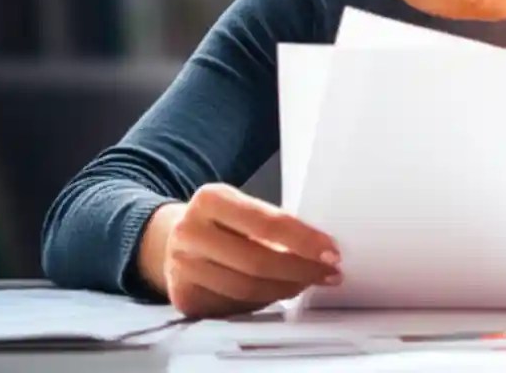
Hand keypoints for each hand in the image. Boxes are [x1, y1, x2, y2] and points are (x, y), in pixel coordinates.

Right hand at [139, 183, 341, 317]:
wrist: (174, 239)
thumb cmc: (222, 223)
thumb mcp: (242, 208)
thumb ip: (274, 224)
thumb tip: (320, 249)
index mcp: (210, 200)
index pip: (266, 222)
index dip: (304, 240)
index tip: (331, 251)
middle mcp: (190, 232)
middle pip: (257, 261)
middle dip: (301, 270)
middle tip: (328, 273)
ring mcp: (182, 268)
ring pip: (247, 289)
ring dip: (287, 289)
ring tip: (307, 282)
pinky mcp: (184, 298)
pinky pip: (234, 307)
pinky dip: (263, 301)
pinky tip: (278, 292)